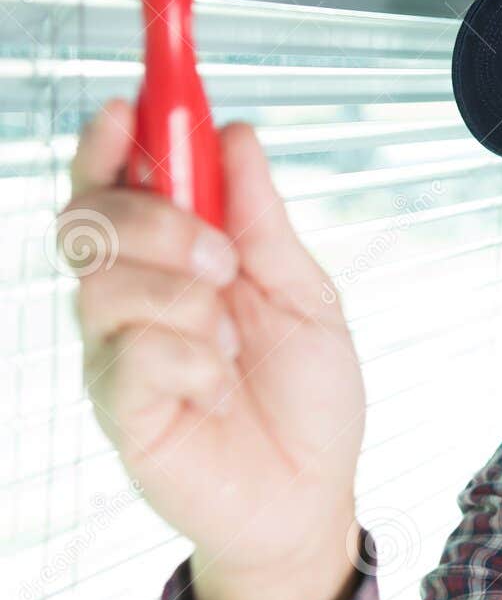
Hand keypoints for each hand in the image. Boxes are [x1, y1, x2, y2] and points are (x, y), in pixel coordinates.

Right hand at [62, 100, 365, 599]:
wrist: (314, 497)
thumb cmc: (306, 400)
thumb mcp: (307, 295)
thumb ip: (264, 221)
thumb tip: (235, 135)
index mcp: (173, 260)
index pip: (116, 182)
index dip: (113, 138)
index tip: (134, 103)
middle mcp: (132, 299)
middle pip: (88, 217)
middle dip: (154, 217)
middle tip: (221, 256)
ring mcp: (117, 354)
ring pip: (104, 283)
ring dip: (183, 297)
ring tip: (231, 339)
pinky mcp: (120, 409)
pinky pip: (132, 355)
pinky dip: (191, 362)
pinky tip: (220, 389)